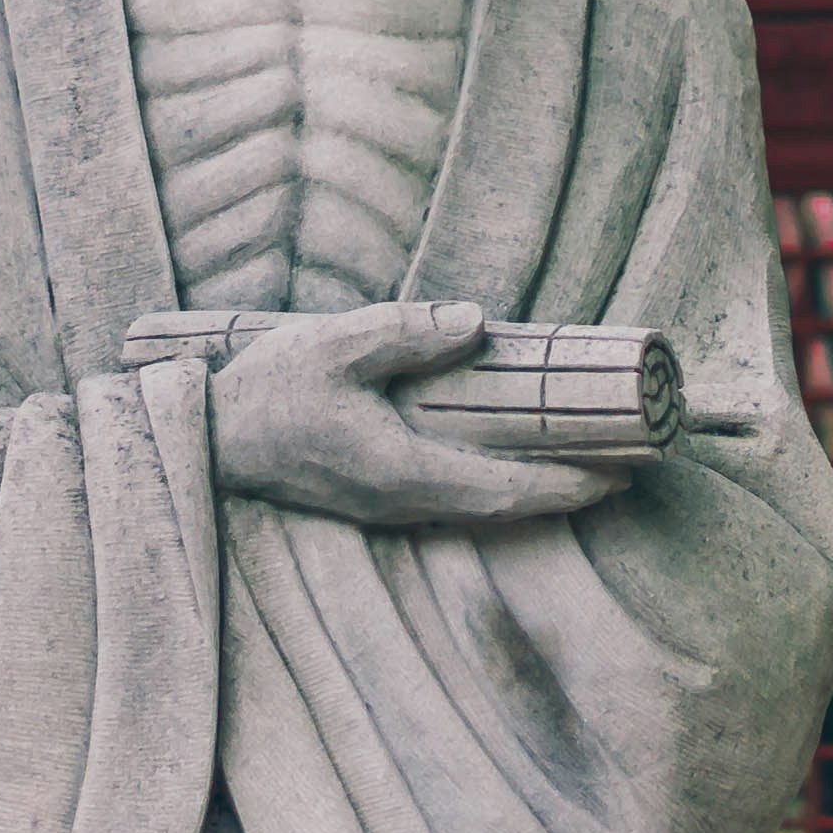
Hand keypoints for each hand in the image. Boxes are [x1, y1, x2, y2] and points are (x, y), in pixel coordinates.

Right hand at [201, 301, 634, 530]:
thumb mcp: (336, 344)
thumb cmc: (269, 389)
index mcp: (400, 471)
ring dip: (534, 490)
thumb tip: (475, 323)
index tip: (618, 472)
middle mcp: (401, 501)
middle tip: (623, 466)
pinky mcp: (376, 499)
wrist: (208, 436)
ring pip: (480, 509)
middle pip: (504, 508)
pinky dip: (497, 485)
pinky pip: (454, 501)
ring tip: (584, 462)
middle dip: (567, 491)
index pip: (504, 489)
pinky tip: (513, 460)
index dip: (566, 485)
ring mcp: (387, 507)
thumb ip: (406, 334)